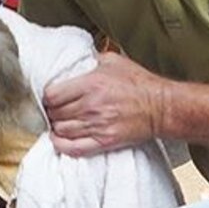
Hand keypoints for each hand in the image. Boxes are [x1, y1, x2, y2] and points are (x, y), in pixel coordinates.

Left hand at [41, 52, 165, 156]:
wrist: (161, 107)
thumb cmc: (140, 83)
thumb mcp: (114, 61)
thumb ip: (91, 59)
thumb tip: (77, 59)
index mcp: (91, 84)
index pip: (52, 94)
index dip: (47, 97)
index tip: (50, 97)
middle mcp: (91, 106)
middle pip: (55, 113)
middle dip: (51, 112)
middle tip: (54, 111)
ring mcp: (97, 126)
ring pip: (61, 130)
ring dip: (56, 127)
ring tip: (59, 123)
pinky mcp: (104, 141)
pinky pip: (73, 148)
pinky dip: (61, 145)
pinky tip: (58, 140)